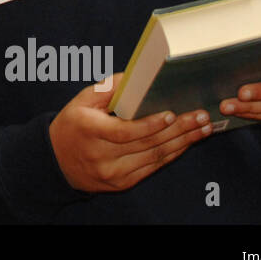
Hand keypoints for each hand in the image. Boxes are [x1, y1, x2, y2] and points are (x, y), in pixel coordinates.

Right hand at [49, 73, 211, 191]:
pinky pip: (153, 168)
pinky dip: (173, 154)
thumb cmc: (73, 125)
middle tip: (200, 116)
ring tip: (202, 128)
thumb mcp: (82, 101)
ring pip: (155, 157)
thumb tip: (136, 76)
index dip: (150, 124)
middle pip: (147, 144)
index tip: (171, 114)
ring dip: (182, 142)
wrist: (58, 161)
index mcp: (91, 131)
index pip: (125, 131)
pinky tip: (186, 143)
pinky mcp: (123, 183)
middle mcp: (103, 156)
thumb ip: (107, 88)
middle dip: (178, 129)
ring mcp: (114, 173)